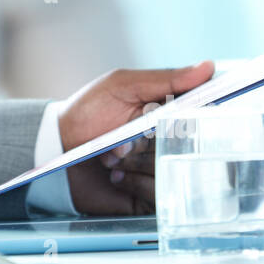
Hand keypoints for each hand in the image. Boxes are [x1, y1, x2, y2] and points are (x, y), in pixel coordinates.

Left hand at [57, 61, 214, 214]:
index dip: (201, 114)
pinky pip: (162, 195)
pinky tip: (118, 176)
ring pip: (175, 170)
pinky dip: (138, 185)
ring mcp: (162, 169)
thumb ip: (166, 79)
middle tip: (125, 136)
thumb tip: (207, 68)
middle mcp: (172, 142)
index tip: (185, 116)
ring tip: (113, 156)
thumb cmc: (87, 111)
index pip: (205, 114)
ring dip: (140, 162)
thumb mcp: (123, 86)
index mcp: (171, 113)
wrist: (55, 148)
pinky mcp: (151, 196)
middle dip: (153, 141)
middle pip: (190, 146)